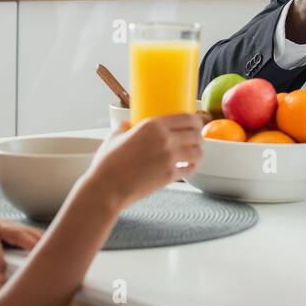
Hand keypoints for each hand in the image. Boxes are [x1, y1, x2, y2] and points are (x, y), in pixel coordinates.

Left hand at [0, 195, 40, 283]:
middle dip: (32, 245)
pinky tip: (48, 245)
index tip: (1, 278)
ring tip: (55, 252)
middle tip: (46, 259)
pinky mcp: (4, 223)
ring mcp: (0, 221)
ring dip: (39, 240)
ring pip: (24, 229)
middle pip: (17, 232)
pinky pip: (24, 230)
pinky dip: (37, 237)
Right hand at [83, 114, 203, 211]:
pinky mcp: (170, 176)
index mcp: (153, 125)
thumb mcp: (114, 137)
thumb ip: (123, 128)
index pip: (186, 118)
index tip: (195, 123)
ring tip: (194, 155)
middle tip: (196, 139)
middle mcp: (165, 139)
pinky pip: (190, 169)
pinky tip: (187, 168)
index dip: (195, 120)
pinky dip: (191, 168)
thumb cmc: (107, 163)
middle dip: (199, 136)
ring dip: (198, 153)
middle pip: (196, 134)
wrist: (107, 188)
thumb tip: (125, 124)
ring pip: (197, 152)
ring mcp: (169, 158)